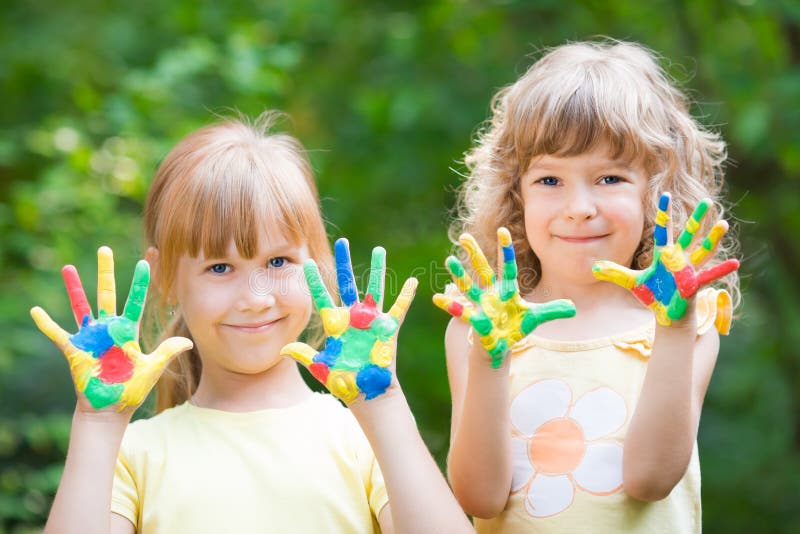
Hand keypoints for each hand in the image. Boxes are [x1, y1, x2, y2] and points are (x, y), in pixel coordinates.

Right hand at [30, 247, 192, 411]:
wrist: (110, 411)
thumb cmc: (131, 391)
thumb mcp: (152, 370)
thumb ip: (166, 353)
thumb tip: (188, 341)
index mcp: (128, 331)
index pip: (137, 299)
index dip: (142, 280)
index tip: (148, 258)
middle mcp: (108, 329)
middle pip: (107, 293)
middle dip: (106, 271)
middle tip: (104, 249)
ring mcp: (90, 337)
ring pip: (81, 306)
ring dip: (74, 288)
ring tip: (68, 267)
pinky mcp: (74, 351)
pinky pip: (57, 334)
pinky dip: (46, 324)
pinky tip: (35, 310)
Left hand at [281, 239, 416, 403]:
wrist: (366, 393)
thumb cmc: (343, 381)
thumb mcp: (321, 367)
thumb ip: (304, 355)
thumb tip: (282, 350)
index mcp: (335, 324)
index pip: (322, 296)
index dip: (315, 280)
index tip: (308, 262)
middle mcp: (352, 317)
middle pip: (347, 283)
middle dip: (344, 263)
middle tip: (342, 242)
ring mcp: (371, 321)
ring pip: (374, 288)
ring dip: (377, 269)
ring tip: (379, 249)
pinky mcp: (388, 329)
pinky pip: (398, 309)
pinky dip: (406, 296)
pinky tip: (412, 281)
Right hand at [433, 228, 575, 367]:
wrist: (501, 344)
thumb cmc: (515, 327)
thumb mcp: (536, 318)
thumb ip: (553, 310)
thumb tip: (574, 308)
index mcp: (506, 289)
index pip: (507, 265)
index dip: (505, 249)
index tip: (503, 230)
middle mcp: (491, 293)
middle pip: (482, 269)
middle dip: (474, 253)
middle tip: (464, 235)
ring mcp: (481, 305)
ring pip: (468, 286)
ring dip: (459, 275)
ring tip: (449, 260)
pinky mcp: (475, 319)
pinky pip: (461, 311)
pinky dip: (450, 305)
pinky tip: (436, 298)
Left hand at [593, 192, 739, 325]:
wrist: (666, 312)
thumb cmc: (653, 293)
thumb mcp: (632, 282)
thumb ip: (614, 273)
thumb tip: (593, 267)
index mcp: (664, 253)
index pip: (662, 229)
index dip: (663, 213)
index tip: (665, 194)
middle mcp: (679, 258)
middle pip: (688, 234)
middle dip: (697, 218)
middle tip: (707, 201)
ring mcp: (689, 269)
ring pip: (703, 250)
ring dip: (713, 238)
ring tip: (723, 223)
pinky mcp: (694, 283)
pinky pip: (710, 275)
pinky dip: (721, 269)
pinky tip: (735, 262)